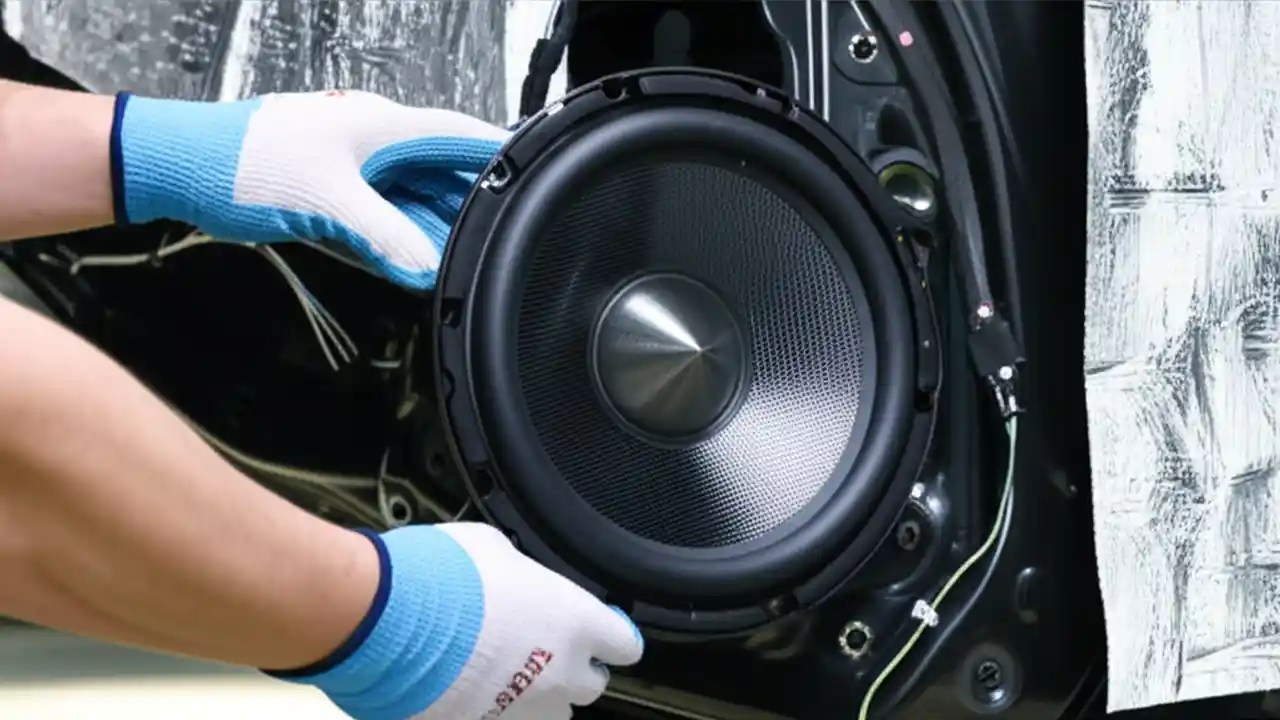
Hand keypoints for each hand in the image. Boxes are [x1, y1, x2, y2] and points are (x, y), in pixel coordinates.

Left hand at [110, 90, 509, 289]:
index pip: (459, 135)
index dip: (500, 152)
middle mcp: (374, 142)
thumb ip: (386, 236)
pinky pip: (384, 215)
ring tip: (467, 256)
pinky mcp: (333, 192)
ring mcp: (353, 167)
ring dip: (437, 225)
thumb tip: (429, 266)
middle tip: (505, 234)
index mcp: (382, 126)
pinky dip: (402, 236)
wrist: (183, 166)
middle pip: (442, 171)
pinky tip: (415, 260)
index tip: (537, 170)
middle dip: (472, 202)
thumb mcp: (329, 204)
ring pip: (414, 196)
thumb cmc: (245, 163)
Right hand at [272, 523, 643, 719]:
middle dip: (575, 667)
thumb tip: (518, 575)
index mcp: (576, 623)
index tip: (604, 631)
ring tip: (506, 670)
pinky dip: (494, 709)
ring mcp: (521, 709)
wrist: (386, 617)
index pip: (625, 645)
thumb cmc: (441, 575)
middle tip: (547, 646)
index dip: (613, 637)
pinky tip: (471, 686)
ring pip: (551, 713)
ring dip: (539, 694)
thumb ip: (523, 573)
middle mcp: (558, 673)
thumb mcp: (496, 550)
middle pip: (591, 685)